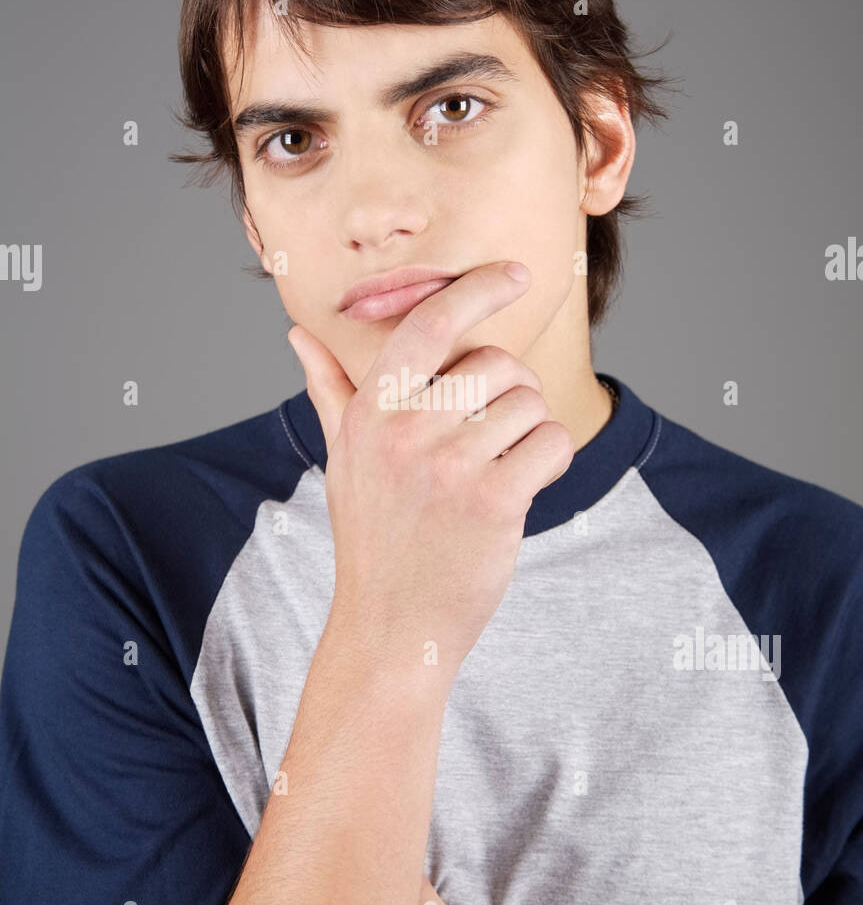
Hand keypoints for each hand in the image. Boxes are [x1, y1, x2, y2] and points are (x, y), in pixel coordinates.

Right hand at [288, 263, 574, 672]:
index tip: (514, 274)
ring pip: (529, 402)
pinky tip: (520, 489)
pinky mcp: (494, 501)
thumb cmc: (373, 538)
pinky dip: (550, 461)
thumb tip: (299, 334)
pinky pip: (552, 443)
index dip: (475, 290)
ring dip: (529, 431)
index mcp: (370, 413)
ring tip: (498, 470)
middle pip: (497, 364)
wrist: (391, 630)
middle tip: (492, 436)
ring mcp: (449, 466)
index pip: (427, 325)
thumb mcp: (345, 460)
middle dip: (510, 391)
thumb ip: (332, 391)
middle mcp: (405, 432)